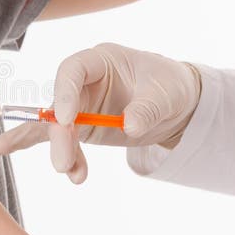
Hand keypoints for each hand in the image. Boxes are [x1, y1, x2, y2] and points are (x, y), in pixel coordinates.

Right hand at [0, 42, 201, 183]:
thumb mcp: (166, 93)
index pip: (73, 69)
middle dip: (59, 132)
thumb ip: (147, 108)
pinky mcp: (85, 128)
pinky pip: (71, 143)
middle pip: (61, 103)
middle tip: (62, 160)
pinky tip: (77, 174)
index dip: (64, 92)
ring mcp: (82, 106)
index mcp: (102, 61)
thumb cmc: (168, 85)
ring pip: (60, 126)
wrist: (174, 106)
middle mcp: (85, 82)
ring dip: (61, 149)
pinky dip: (73, 159)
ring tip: (68, 170)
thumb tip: (130, 126)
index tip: (65, 118)